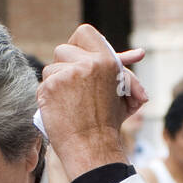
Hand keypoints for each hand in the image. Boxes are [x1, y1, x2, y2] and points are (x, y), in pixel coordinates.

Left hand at [37, 24, 147, 179]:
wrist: (93, 149)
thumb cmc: (108, 124)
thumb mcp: (123, 95)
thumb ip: (125, 73)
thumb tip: (139, 52)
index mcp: (107, 61)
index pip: (84, 33)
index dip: (79, 44)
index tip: (79, 57)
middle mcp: (87, 64)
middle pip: (62, 49)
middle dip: (64, 65)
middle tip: (72, 83)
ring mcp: (66, 75)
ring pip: (50, 68)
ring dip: (56, 83)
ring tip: (69, 102)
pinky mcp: (50, 88)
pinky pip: (43, 85)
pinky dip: (48, 97)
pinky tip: (59, 109)